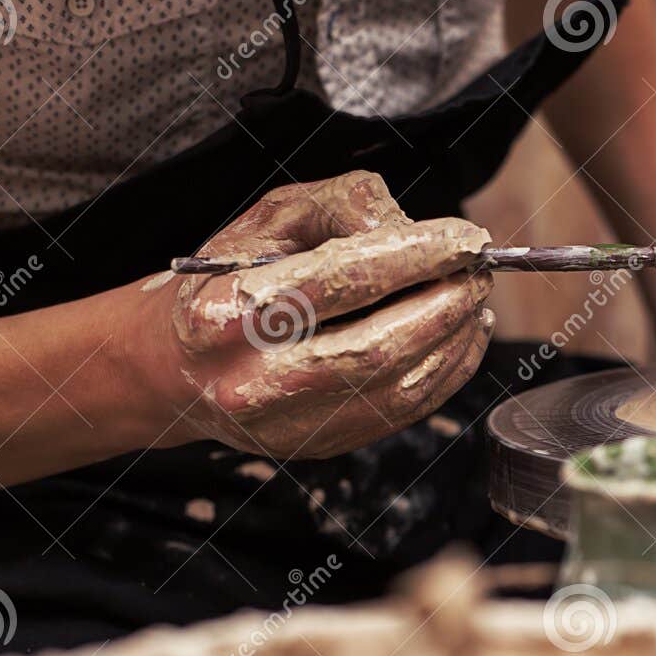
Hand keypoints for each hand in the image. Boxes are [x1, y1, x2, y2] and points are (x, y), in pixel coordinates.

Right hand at [131, 172, 494, 459]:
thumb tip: (415, 231)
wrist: (175, 367)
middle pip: (374, 348)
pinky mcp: (317, 447)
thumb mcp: (269, 219)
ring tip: (474, 299)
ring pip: (397, 388)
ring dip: (454, 340)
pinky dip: (446, 372)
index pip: (336, 280)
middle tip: (479, 272)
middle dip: (443, 305)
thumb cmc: (228, 278)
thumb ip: (343, 208)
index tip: (465, 238)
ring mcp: (285, 425)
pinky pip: (402, 413)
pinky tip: (462, 336)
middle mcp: (250, 380)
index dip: (413, 257)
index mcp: (223, 313)